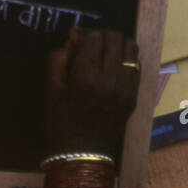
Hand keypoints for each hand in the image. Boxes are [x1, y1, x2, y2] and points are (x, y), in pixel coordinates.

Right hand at [43, 28, 138, 157]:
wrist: (83, 154)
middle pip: (114, 38)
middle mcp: (110, 80)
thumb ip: (59, 59)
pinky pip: (137, 65)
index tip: (76, 40)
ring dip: (116, 45)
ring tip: (104, 54)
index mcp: (86, 78)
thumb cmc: (61, 123)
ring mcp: (125, 88)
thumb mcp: (51, 90)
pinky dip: (126, 59)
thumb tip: (74, 39)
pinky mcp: (133, 96)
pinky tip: (114, 67)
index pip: (94, 37)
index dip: (84, 33)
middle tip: (89, 46)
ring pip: (130, 48)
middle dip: (100, 36)